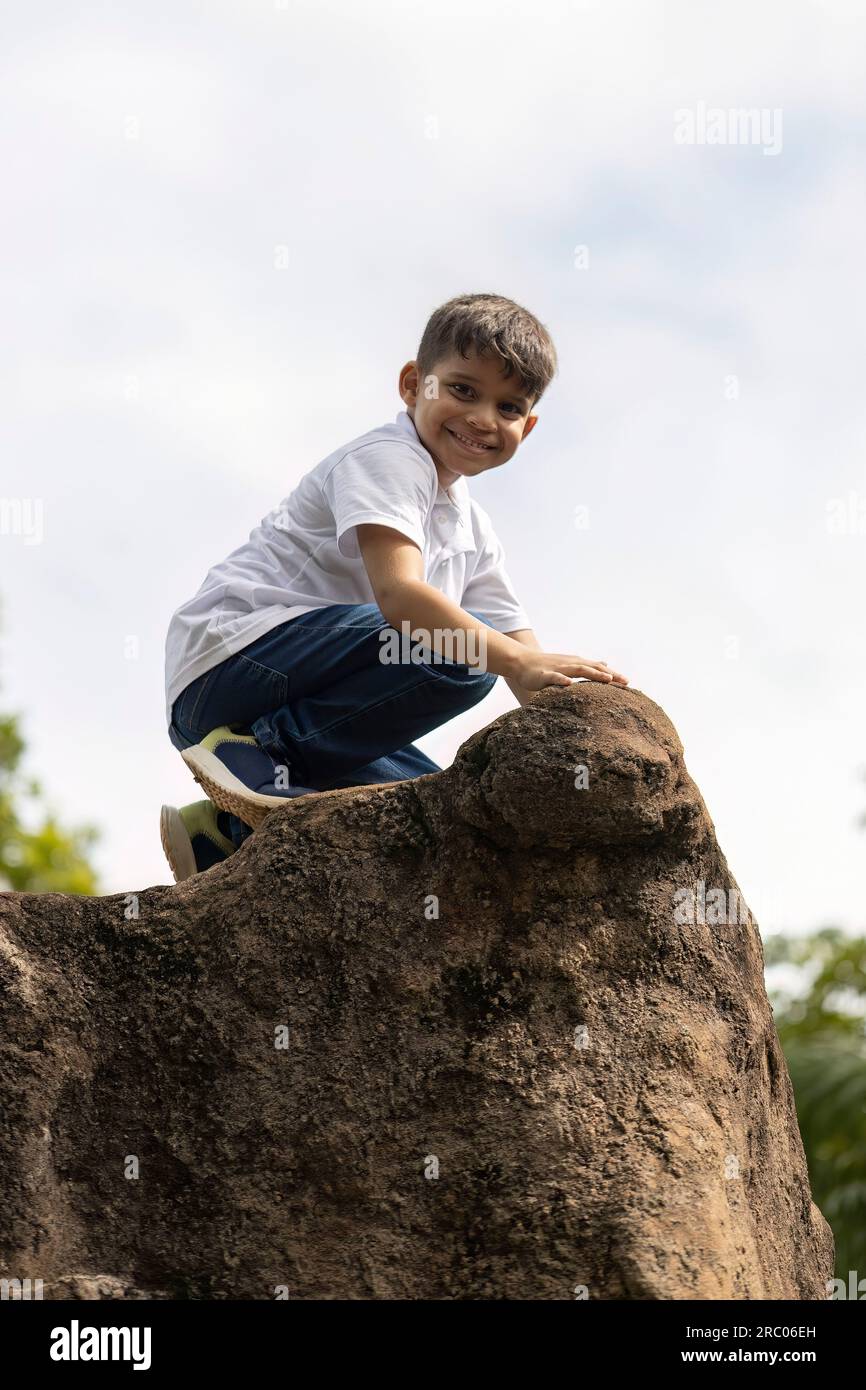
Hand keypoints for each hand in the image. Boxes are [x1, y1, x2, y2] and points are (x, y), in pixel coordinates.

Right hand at [514, 649, 628, 691]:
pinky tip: (569, 684)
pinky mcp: (545, 675)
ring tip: (607, 679)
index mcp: (578, 664)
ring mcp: (559, 669)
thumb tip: (605, 663)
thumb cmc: (548, 665)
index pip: (599, 668)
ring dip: (594, 673)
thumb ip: (588, 666)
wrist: (523, 662)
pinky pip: (554, 677)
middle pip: (594, 668)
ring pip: (578, 670)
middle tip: (625, 682)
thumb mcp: (571, 664)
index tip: (628, 682)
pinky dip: (562, 680)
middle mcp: (571, 664)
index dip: (614, 675)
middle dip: (610, 674)